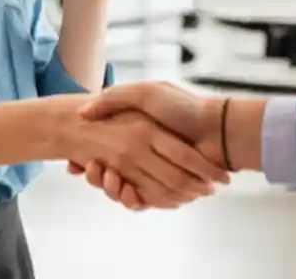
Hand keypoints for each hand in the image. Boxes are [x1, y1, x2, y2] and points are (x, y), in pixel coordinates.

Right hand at [70, 83, 266, 210]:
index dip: (91, 159)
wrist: (218, 130)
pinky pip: (144, 201)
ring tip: (108, 178)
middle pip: (112, 174)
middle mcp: (146, 155)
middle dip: (98, 176)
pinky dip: (133, 200)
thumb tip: (83, 112)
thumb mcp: (144, 94)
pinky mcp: (166, 189)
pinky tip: (128, 192)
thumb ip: (114, 99)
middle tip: (88, 169)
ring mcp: (155, 173)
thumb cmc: (183, 108)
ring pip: (124, 189)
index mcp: (140, 134)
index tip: (76, 161)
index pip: (105, 152)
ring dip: (112, 188)